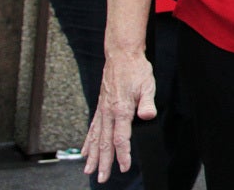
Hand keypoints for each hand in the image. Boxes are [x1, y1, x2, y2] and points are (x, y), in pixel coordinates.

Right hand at [82, 51, 156, 182]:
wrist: (122, 55)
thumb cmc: (136, 69)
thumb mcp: (147, 84)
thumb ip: (146, 103)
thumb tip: (147, 116)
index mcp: (120, 109)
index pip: (121, 138)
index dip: (123, 154)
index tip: (124, 167)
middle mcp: (108, 112)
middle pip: (105, 142)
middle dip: (104, 162)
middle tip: (102, 178)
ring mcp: (102, 110)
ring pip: (96, 138)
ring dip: (93, 156)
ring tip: (89, 170)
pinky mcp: (100, 108)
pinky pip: (93, 128)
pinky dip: (88, 142)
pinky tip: (85, 152)